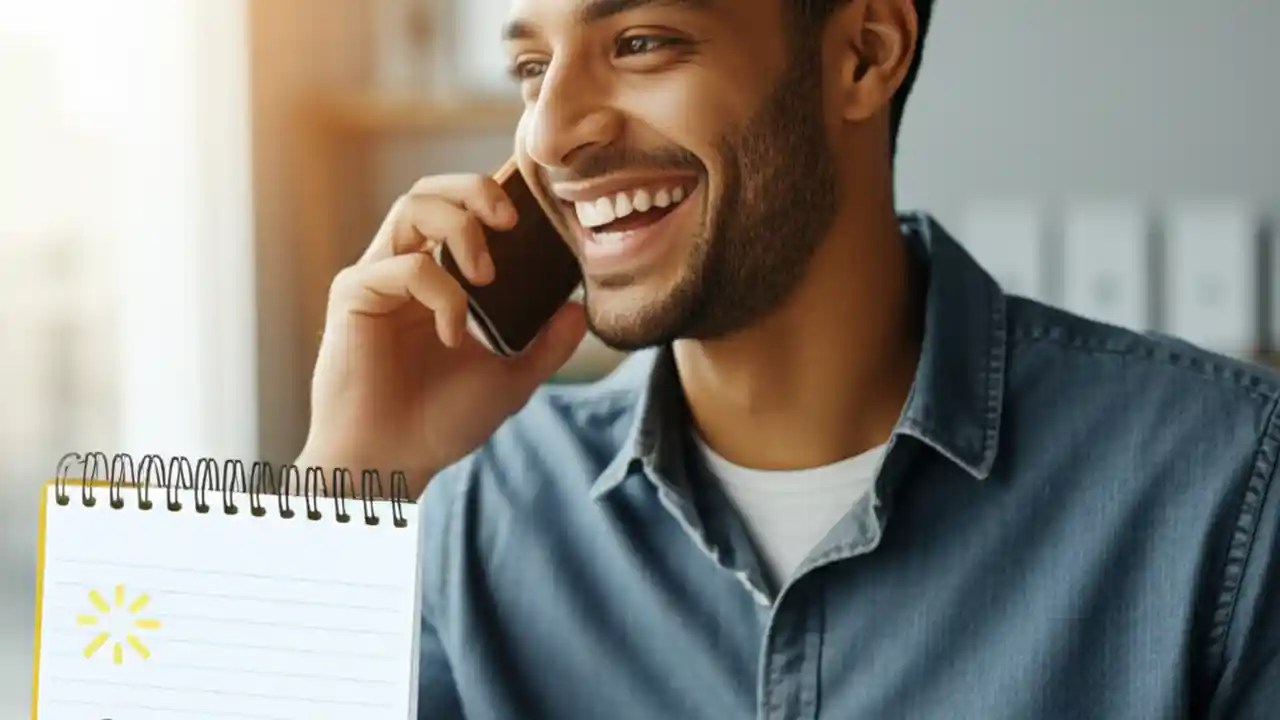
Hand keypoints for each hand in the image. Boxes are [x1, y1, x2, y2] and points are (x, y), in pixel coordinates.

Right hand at [296, 173, 587, 497]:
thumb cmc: (439, 422)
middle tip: (512, 221)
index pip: (460, 210)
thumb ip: (547, 344)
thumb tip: (582, 308)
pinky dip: (441, 292)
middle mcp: (403, 269)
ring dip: (460, 228)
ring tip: (487, 277)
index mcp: (436, 280)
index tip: (536, 212)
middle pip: (431, 190)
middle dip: (476, 190)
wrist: (393, 463)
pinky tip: (452, 335)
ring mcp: (376, 278)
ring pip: (412, 207)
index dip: (493, 196)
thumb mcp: (511, 379)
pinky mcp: (354, 294)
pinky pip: (403, 266)